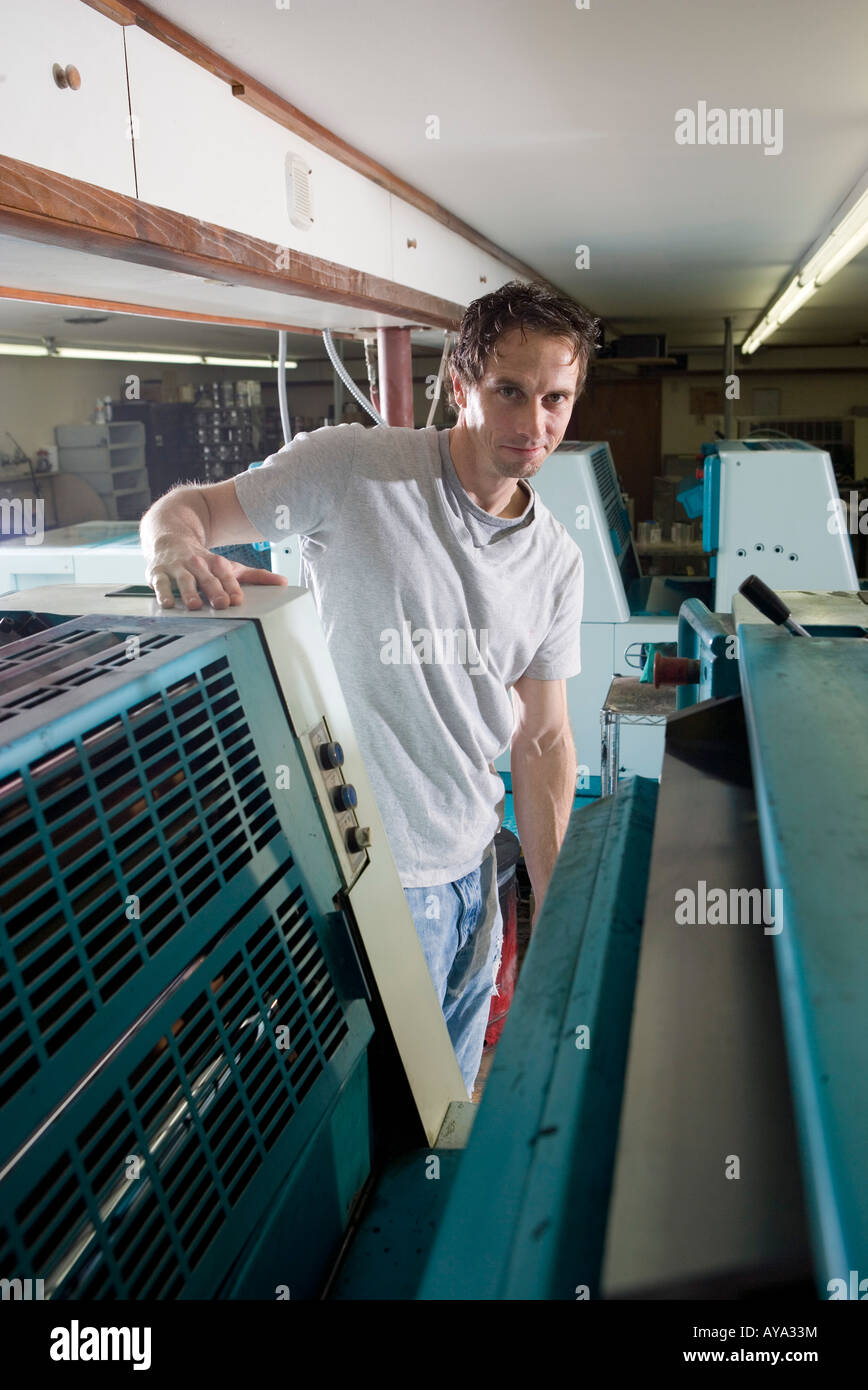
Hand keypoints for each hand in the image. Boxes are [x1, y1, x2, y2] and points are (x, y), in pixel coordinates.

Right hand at [145, 539, 287, 610]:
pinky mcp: (158, 572)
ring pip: (184, 580)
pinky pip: (160, 583)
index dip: (232, 586)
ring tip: (194, 605)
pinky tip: (166, 604)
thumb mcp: (228, 566)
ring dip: (189, 592)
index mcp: (215, 563)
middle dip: (214, 590)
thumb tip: (283, 582)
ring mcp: (177, 567)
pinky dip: (162, 593)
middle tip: (221, 604)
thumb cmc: (202, 559)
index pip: (225, 575)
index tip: (238, 600)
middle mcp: (197, 563)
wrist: (169, 536)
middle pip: (207, 578)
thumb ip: (255, 576)